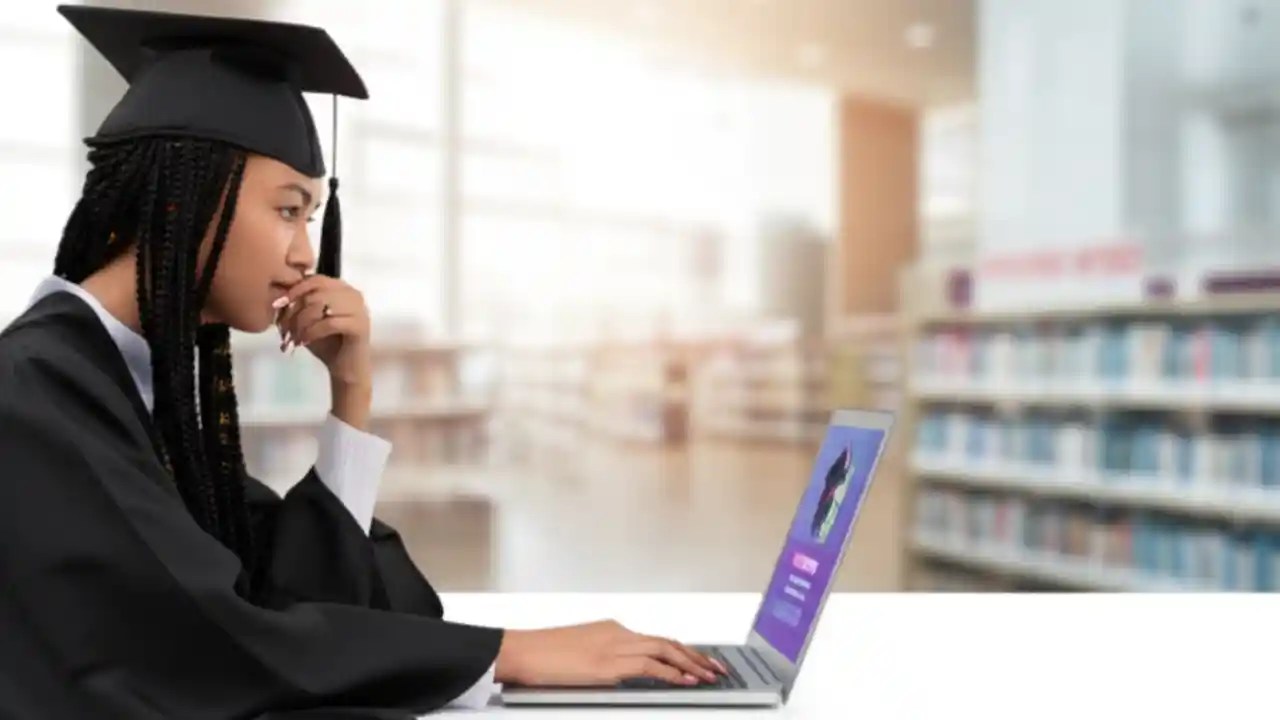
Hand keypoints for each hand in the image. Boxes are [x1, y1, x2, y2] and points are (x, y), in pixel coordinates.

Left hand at [274, 274, 372, 386]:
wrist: (346, 369)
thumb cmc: (326, 343)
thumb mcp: (306, 321)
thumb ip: (297, 305)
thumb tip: (279, 298)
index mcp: (342, 288)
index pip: (315, 279)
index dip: (294, 290)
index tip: (278, 305)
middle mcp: (353, 294)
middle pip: (317, 291)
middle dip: (296, 309)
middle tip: (285, 328)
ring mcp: (360, 309)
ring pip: (323, 304)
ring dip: (303, 322)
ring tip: (294, 337)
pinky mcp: (361, 326)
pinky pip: (330, 322)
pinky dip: (313, 332)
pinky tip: (304, 341)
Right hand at [494, 620, 727, 687]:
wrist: (519, 651)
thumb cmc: (542, 656)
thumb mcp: (580, 655)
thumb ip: (605, 661)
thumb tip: (624, 676)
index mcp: (611, 630)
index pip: (657, 640)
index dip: (683, 651)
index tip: (700, 660)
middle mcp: (617, 633)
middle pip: (668, 641)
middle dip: (696, 655)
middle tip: (716, 668)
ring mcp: (613, 646)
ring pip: (665, 650)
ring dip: (691, 663)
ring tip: (709, 676)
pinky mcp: (607, 663)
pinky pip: (649, 665)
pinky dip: (671, 672)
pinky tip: (684, 680)